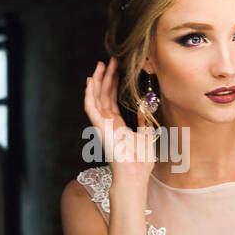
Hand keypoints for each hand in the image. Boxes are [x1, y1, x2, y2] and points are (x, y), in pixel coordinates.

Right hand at [83, 57, 157, 186]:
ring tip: (101, 65)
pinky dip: (89, 94)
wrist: (135, 175)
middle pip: (103, 94)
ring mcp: (102, 125)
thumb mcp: (145, 136)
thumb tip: (144, 108)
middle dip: (106, 76)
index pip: (112, 99)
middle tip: (110, 60)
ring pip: (96, 97)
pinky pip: (91, 108)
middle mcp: (107, 123)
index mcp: (116, 124)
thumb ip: (143, 122)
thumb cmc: (139, 161)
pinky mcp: (99, 127)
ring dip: (98, 80)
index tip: (118, 67)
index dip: (114, 82)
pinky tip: (91, 80)